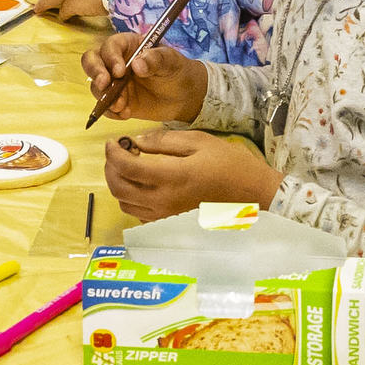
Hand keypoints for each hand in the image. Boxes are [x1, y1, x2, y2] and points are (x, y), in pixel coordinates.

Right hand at [83, 36, 205, 123]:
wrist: (184, 97)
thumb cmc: (177, 71)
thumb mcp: (171, 62)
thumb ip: (156, 59)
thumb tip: (137, 64)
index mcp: (128, 45)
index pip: (110, 46)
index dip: (111, 57)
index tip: (120, 71)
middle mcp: (115, 61)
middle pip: (91, 61)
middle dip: (95, 73)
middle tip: (105, 85)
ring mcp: (113, 82)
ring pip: (95, 86)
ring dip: (105, 97)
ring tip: (123, 106)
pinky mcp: (115, 100)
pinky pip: (104, 106)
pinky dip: (111, 111)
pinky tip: (126, 114)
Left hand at [104, 125, 275, 220]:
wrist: (254, 196)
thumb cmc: (231, 165)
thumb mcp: (200, 142)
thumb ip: (164, 142)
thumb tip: (137, 142)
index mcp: (171, 177)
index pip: (126, 168)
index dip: (113, 153)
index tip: (114, 141)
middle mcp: (163, 201)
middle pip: (118, 188)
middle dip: (110, 168)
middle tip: (118, 152)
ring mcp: (165, 216)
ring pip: (125, 203)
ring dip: (119, 183)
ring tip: (130, 166)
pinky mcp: (170, 223)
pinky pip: (139, 214)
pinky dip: (132, 198)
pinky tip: (143, 184)